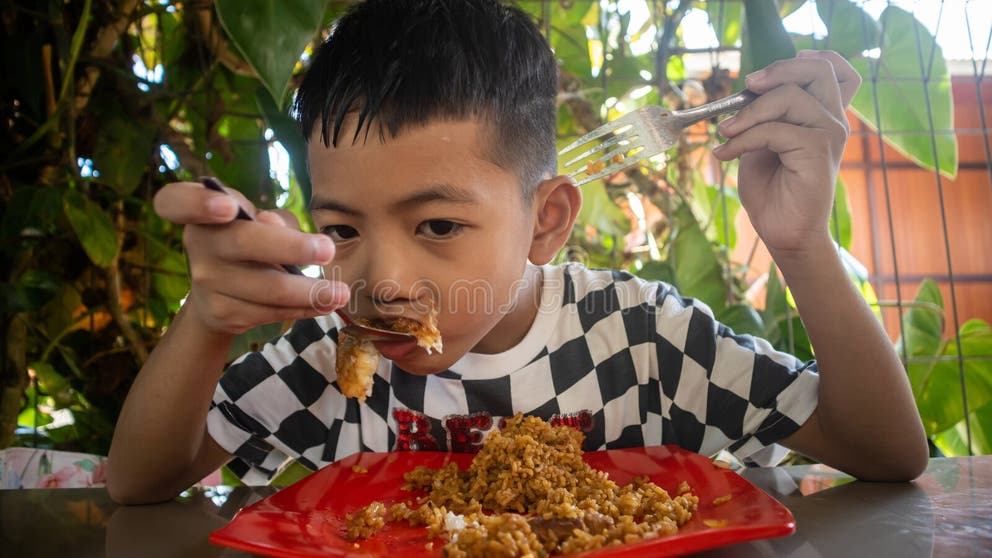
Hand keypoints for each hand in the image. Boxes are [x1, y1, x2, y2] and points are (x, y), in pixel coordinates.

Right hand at [153, 181, 349, 333]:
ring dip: (310, 292)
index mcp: (196, 211)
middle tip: (328, 251)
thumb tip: (275, 226)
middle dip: (290, 248)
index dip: (198, 204)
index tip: (228, 208)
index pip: (175, 202)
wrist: (220, 291)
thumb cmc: (248, 240)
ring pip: (266, 288)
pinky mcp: (223, 313)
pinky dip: (302, 309)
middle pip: (243, 243)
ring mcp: (207, 283)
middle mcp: (197, 245)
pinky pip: (270, 312)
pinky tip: (324, 304)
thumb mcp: (258, 219)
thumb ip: (273, 219)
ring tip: (340, 292)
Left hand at [712, 50, 860, 255]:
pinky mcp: (818, 151)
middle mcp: (833, 120)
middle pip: (818, 69)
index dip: (808, 59)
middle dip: (777, 70)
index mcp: (822, 115)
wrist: (784, 232)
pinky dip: (743, 139)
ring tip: (725, 132)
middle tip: (746, 86)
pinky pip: (774, 130)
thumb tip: (747, 90)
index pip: (836, 70)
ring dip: (748, 112)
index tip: (770, 73)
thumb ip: (763, 116)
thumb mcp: (761, 143)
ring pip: (789, 97)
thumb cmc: (772, 190)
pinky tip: (727, 154)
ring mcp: (829, 134)